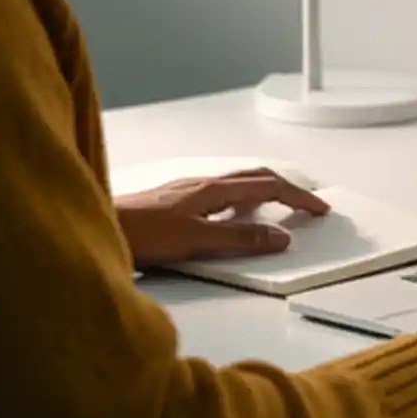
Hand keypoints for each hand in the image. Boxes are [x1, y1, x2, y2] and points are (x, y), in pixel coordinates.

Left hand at [114, 167, 329, 265]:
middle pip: (256, 178)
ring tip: (277, 207)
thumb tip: (280, 237)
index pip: (269, 187)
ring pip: (237, 185)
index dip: (298, 197)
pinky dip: (241, 201)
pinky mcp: (176, 202)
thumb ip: (241, 239)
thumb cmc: (140, 232)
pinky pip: (220, 195)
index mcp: (214, 190)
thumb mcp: (198, 240)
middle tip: (306, 203)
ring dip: (264, 192)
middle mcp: (203, 185)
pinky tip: (232, 217)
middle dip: (286, 188)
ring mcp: (188, 191)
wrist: (97, 227)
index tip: (319, 208)